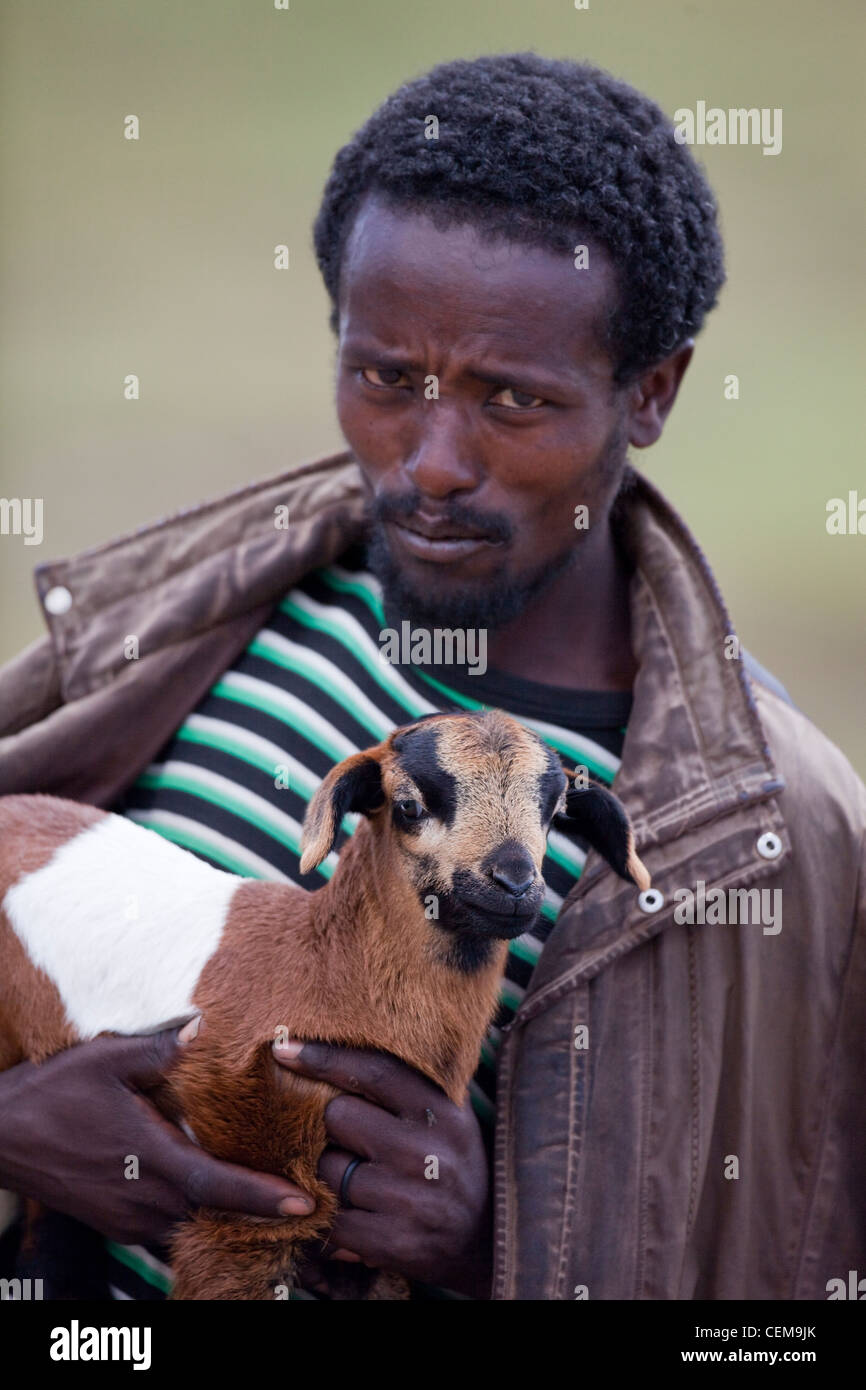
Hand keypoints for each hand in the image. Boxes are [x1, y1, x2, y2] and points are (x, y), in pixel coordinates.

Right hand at [0, 1026, 315, 1244]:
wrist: (0, 1135)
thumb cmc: (52, 1093)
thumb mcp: (106, 1060)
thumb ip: (159, 1051)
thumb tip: (202, 1029)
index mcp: (149, 1158)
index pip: (218, 1185)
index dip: (262, 1197)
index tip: (302, 1205)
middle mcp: (143, 1197)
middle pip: (214, 1212)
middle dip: (257, 1207)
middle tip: (303, 1191)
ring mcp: (127, 1216)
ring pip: (192, 1222)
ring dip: (226, 1211)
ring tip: (266, 1191)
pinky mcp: (116, 1223)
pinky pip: (168, 1225)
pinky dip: (196, 1212)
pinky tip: (210, 1189)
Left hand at [273, 1039, 492, 1298]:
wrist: (485, 1241)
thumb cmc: (453, 1165)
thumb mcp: (448, 1117)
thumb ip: (409, 1086)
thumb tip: (342, 1045)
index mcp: (443, 1112)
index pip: (374, 1071)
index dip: (325, 1056)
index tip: (284, 1047)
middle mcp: (427, 1151)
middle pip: (338, 1116)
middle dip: (328, 1125)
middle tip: (340, 1138)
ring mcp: (410, 1198)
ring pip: (328, 1169)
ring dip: (326, 1174)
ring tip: (350, 1180)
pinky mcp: (394, 1241)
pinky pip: (330, 1219)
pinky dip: (324, 1216)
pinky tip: (337, 1213)